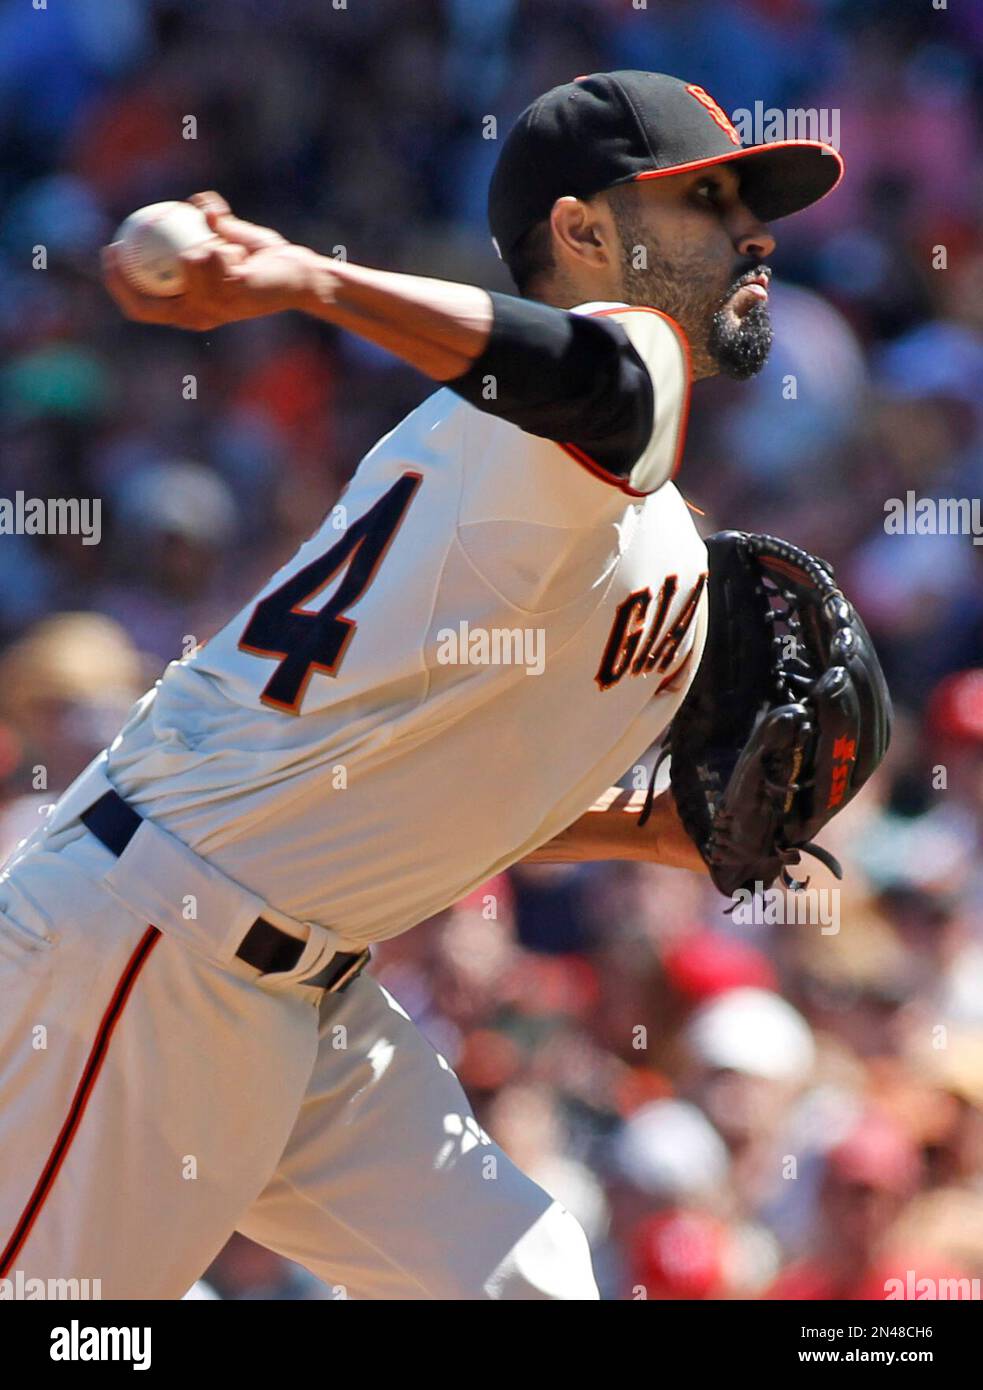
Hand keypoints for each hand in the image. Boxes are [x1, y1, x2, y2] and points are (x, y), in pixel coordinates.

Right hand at [101, 191, 317, 330]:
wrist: (300, 275)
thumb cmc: (266, 261)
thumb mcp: (232, 240)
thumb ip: (214, 225)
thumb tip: (196, 202)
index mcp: (192, 308)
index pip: (144, 307)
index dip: (119, 284)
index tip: (111, 251)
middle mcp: (200, 315)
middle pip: (147, 305)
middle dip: (123, 278)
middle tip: (118, 246)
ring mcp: (216, 308)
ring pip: (185, 263)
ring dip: (203, 242)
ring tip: (228, 247)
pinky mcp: (234, 294)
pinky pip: (210, 254)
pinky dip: (222, 239)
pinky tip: (239, 250)